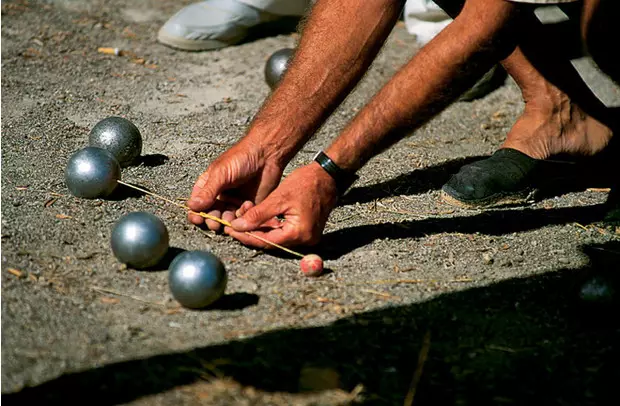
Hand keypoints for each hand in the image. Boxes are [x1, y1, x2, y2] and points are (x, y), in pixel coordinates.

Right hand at [187, 139, 283, 230]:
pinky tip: (247, 205)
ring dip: (227, 222)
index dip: (196, 213)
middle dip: (212, 220)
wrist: (267, 154)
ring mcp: (234, 202)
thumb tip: (192, 206)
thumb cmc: (241, 158)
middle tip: (215, 222)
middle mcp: (219, 196)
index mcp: (208, 186)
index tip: (198, 218)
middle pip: (211, 216)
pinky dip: (243, 217)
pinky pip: (243, 219)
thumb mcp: (221, 173)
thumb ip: (208, 191)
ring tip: (231, 216)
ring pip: (226, 220)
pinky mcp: (248, 207)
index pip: (197, 205)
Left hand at [223, 162, 338, 247]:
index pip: (266, 241)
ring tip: (241, 223)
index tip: (230, 230)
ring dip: (260, 231)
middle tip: (231, 227)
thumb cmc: (306, 183)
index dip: (246, 236)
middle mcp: (305, 240)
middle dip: (251, 234)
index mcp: (298, 233)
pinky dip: (271, 228)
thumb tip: (238, 227)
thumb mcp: (279, 198)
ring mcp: (307, 237)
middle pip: (271, 242)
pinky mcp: (307, 231)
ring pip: (276, 238)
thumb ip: (257, 215)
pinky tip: (256, 221)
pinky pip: (284, 233)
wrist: (328, 176)